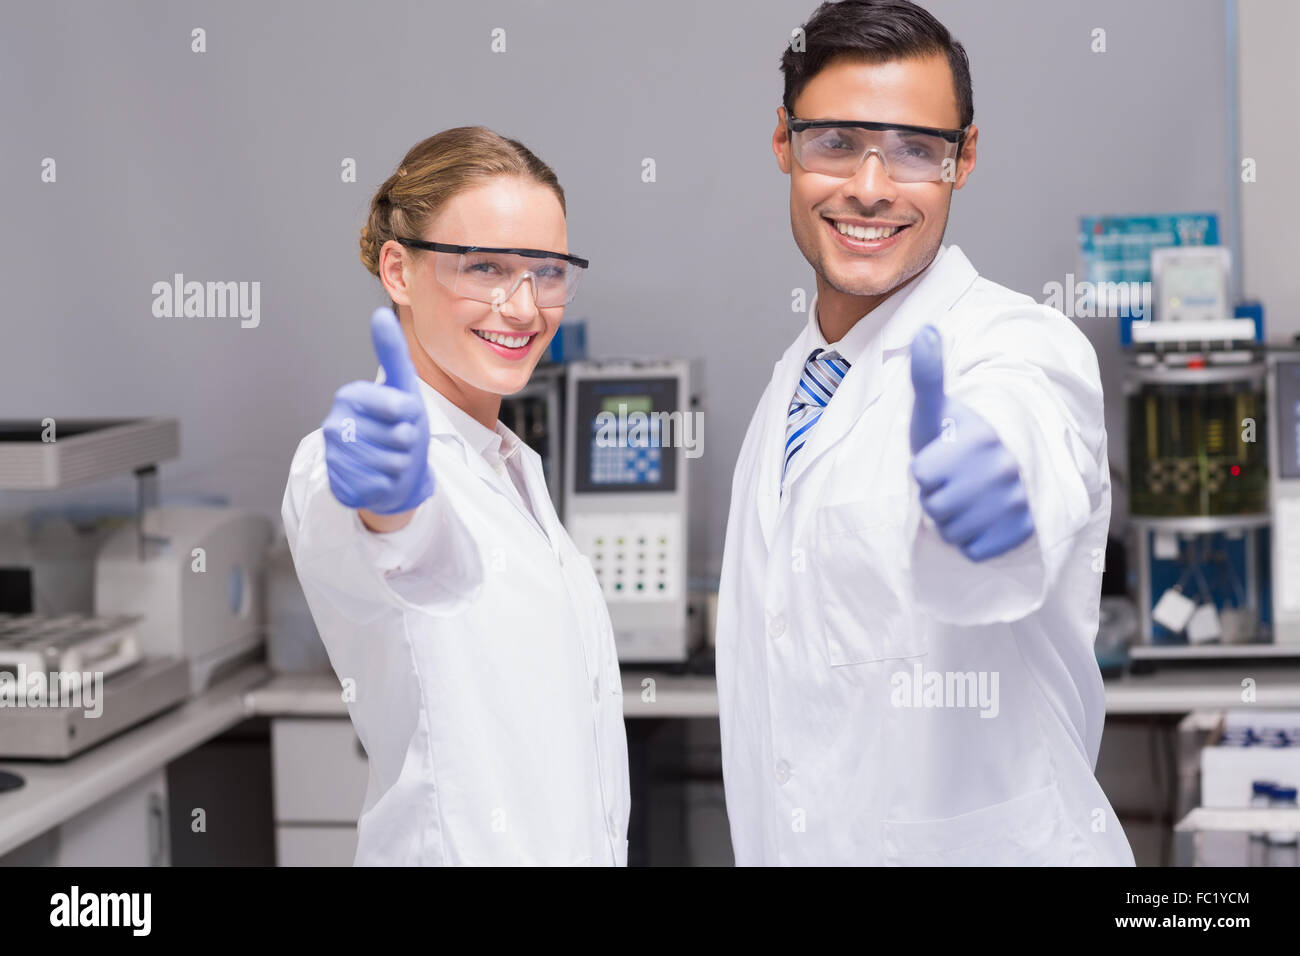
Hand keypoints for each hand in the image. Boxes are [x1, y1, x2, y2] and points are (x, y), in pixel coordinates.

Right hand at [322, 307, 434, 514]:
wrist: (390, 473)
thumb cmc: (399, 426)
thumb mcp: (404, 387)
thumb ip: (393, 352)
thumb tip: (380, 313)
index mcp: (351, 396)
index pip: (397, 406)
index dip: (411, 415)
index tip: (404, 416)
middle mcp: (337, 422)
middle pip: (397, 436)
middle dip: (408, 442)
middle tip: (399, 441)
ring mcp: (335, 455)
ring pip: (390, 462)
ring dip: (402, 464)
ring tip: (393, 459)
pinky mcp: (339, 483)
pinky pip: (381, 484)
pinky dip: (390, 483)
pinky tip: (383, 477)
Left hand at [908, 324, 1032, 561]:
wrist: (996, 466)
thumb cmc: (955, 437)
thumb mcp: (935, 408)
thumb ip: (927, 374)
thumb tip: (925, 329)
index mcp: (980, 438)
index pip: (922, 477)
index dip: (923, 472)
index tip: (940, 459)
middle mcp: (1005, 469)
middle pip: (936, 508)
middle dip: (935, 498)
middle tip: (952, 482)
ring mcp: (1017, 502)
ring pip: (953, 531)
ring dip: (951, 521)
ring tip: (965, 499)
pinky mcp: (1023, 531)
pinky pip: (974, 550)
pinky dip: (972, 541)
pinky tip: (980, 520)